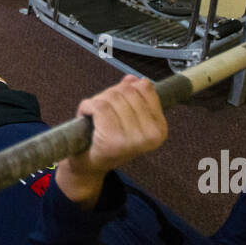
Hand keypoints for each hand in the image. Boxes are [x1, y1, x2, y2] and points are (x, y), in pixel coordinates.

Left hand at [56, 76, 165, 205]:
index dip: (127, 87)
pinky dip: (87, 106)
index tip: (118, 101)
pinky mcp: (113, 139)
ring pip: (112, 97)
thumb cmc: (109, 140)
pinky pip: (99, 106)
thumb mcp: (127, 118)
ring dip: (97, 100)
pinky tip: (86, 114)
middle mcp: (151, 134)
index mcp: (159, 128)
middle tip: (101, 109)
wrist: (90, 165)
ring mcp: (133, 138)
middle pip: (127, 91)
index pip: (146, 88)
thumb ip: (132, 96)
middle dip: (110, 94)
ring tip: (94, 114)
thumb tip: (134, 79)